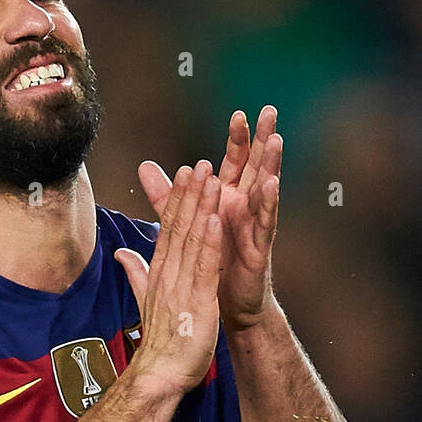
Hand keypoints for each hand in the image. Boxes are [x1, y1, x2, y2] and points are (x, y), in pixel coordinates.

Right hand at [114, 162, 221, 399]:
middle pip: (178, 227)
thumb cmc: (160, 343)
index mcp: (160, 274)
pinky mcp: (196, 301)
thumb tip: (121, 254)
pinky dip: (208, 241)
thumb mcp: (147, 302)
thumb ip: (137, 274)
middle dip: (189, 194)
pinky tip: (214, 218)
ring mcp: (181, 286)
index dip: (177, 200)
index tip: (184, 173)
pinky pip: (203, 266)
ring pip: (192, 240)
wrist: (159, 374)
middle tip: (197, 162)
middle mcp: (168, 274)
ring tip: (209, 177)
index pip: (168, 230)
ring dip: (201, 207)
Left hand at [134, 106, 282, 333]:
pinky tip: (272, 184)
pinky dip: (268, 204)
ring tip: (276, 140)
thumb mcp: (181, 224)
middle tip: (270, 111)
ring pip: (264, 191)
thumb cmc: (207, 266)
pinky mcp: (258, 250)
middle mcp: (243, 211)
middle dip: (262, 140)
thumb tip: (145, 167)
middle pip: (254, 168)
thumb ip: (166, 196)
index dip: (236, 140)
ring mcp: (253, 228)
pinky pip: (264, 224)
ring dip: (271, 166)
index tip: (239, 113)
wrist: (216, 310)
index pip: (233, 164)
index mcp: (226, 203)